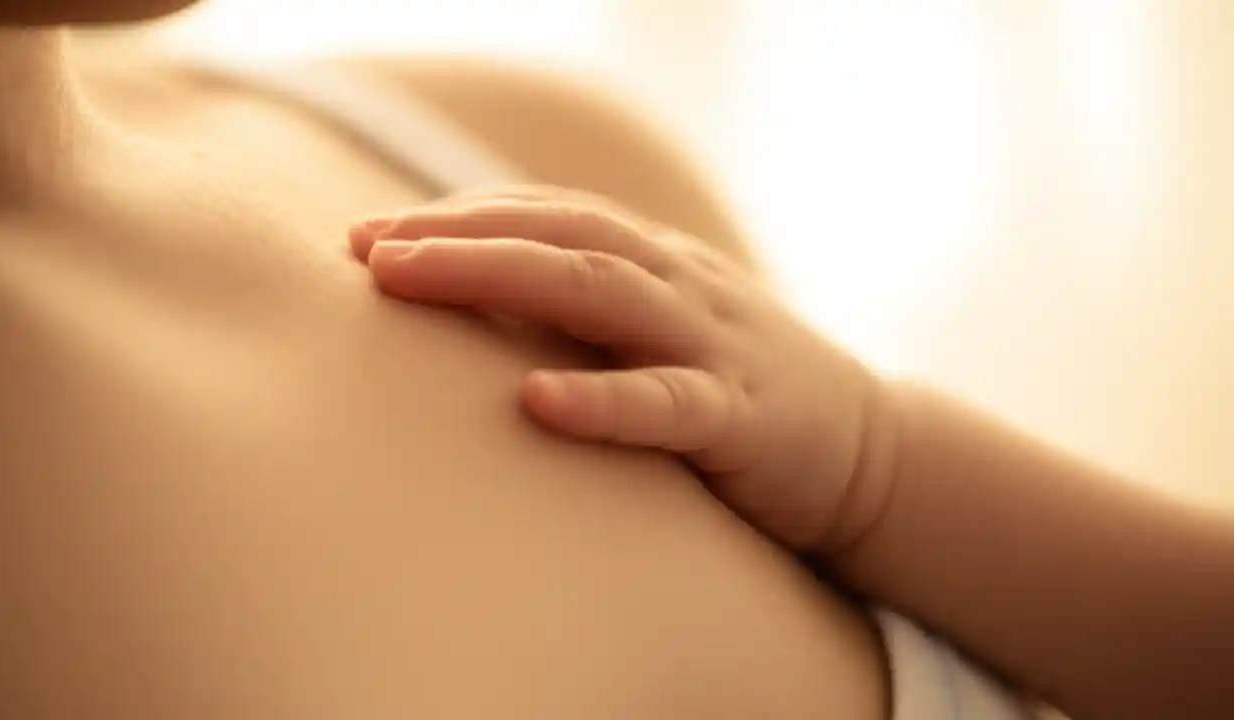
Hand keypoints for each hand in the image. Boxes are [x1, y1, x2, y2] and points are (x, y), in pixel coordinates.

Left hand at [348, 186, 895, 553]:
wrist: (875, 456)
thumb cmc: (741, 397)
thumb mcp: (666, 339)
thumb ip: (591, 319)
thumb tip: (477, 314)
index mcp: (658, 264)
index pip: (549, 215)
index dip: (458, 217)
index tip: (368, 235)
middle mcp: (681, 285)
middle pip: (560, 235)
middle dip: (456, 233)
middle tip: (365, 248)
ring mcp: (714, 344)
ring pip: (601, 290)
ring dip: (497, 275)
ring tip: (410, 280)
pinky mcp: (743, 419)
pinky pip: (670, 404)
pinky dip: (603, 398)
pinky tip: (535, 400)